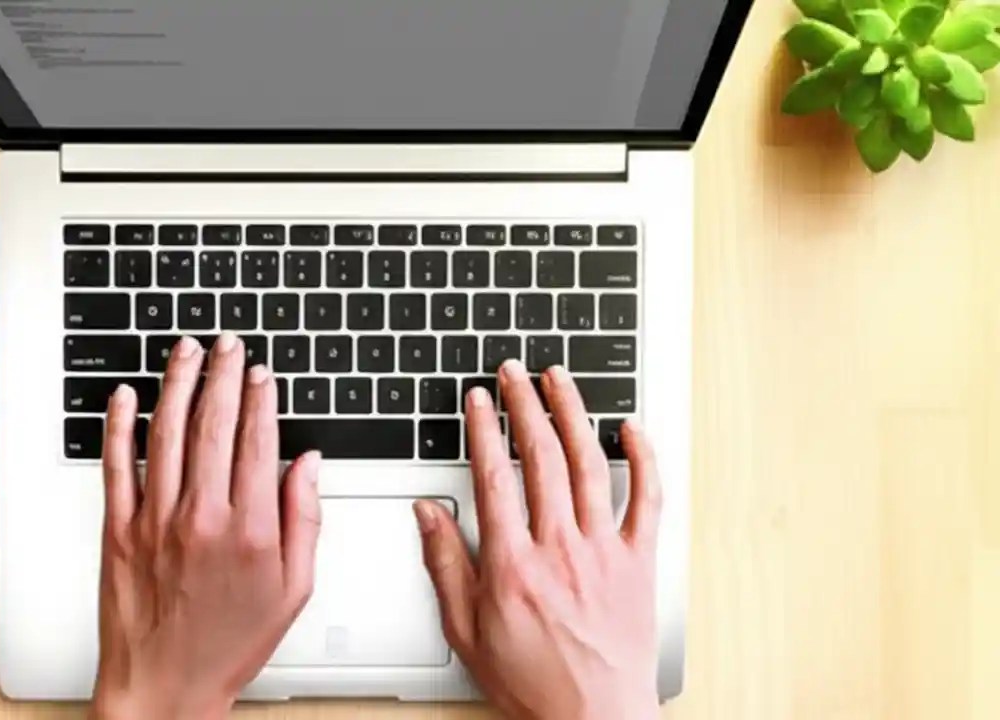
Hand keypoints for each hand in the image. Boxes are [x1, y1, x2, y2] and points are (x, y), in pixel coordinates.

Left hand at [92, 334, 321, 719]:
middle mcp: (203, 519)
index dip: (259, 398)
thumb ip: (305, 521)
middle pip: (212, 426)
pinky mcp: (119, 531)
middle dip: (222, 375)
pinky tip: (127, 396)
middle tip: (227, 345)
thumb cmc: (228, 644)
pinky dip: (119, 427)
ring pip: (166, 434)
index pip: (257, 442)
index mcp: (251, 531)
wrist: (164, 688)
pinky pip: (117, 467)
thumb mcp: (293, 591)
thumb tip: (307, 465)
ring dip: (177, 384)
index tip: (260, 372)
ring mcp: (156, 522)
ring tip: (186, 351)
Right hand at [415, 360, 662, 719]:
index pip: (494, 476)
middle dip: (524, 404)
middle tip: (512, 373)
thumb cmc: (531, 683)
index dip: (483, 428)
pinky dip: (642, 458)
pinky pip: (646, 498)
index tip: (477, 399)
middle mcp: (560, 548)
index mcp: (512, 564)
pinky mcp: (638, 561)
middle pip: (541, 456)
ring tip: (558, 379)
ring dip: (571, 413)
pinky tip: (631, 428)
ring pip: (588, 463)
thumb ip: (446, 565)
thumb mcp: (466, 631)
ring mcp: (603, 551)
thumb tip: (429, 513)